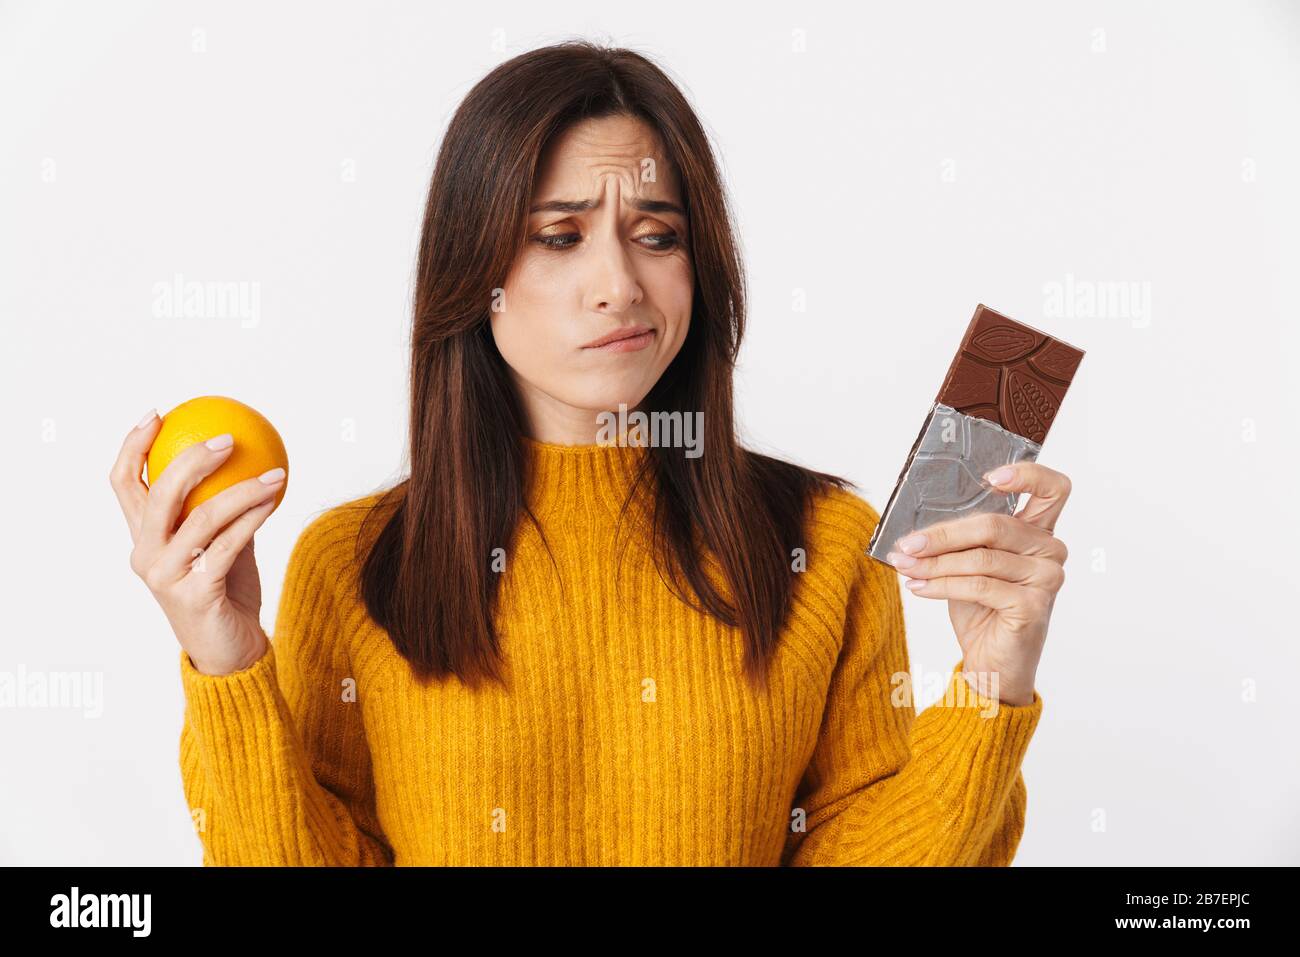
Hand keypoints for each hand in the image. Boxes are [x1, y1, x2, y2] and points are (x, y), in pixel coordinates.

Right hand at [109, 409, 284, 675]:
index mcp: (143, 539)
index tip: (157, 414)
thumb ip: (222, 510)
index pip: (124, 484)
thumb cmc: (227, 593)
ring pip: (201, 516)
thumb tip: (246, 461)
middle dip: (190, 458)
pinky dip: (255, 517)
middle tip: (228, 439)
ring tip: (275, 472)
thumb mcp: (222, 545)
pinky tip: (276, 500)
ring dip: (243, 489)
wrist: (232, 652)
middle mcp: (145, 555)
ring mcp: (166, 576)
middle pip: (157, 493)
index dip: (133, 446)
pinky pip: (230, 544)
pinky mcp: (194, 594)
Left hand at [885, 462, 1070, 705]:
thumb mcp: (967, 566)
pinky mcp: (1034, 605)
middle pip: (994, 525)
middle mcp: (1050, 551)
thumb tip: (915, 529)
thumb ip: (959, 541)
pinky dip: (941, 585)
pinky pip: (978, 586)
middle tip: (907, 543)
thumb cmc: (981, 610)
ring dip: (934, 563)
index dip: (1026, 474)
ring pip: (981, 558)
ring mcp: (1047, 578)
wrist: (992, 664)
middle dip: (942, 535)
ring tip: (904, 567)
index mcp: (1038, 532)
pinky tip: (918, 588)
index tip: (989, 476)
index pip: (1052, 488)